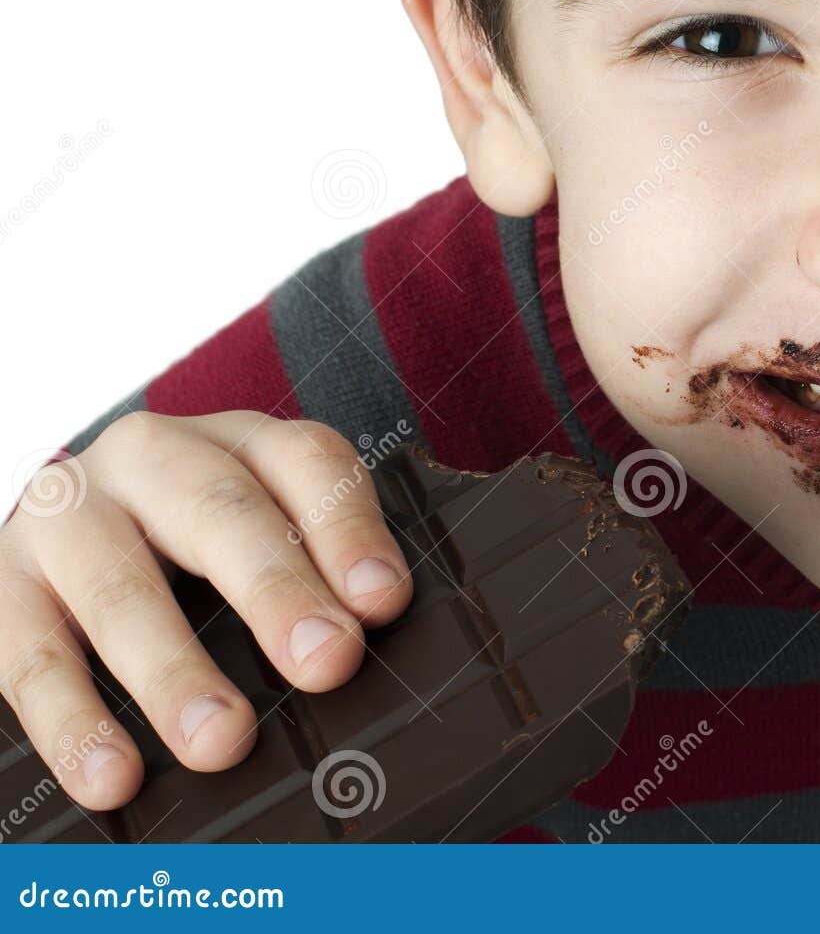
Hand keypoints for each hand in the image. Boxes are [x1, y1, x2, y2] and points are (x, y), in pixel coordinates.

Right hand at [0, 411, 412, 809]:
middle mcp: (152, 459)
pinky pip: (30, 655)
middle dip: (277, 592)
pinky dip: (74, 722)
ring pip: (120, 586)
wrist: (64, 531)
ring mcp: (69, 516)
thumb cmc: (197, 546)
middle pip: (220, 513)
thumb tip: (368, 650)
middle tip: (326, 663)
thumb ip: (322, 576)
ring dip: (174, 671)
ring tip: (221, 740)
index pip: (306, 461)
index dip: (347, 530)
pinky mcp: (0, 582)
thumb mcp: (265, 532)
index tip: (383, 601)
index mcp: (240, 443)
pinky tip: (112, 775)